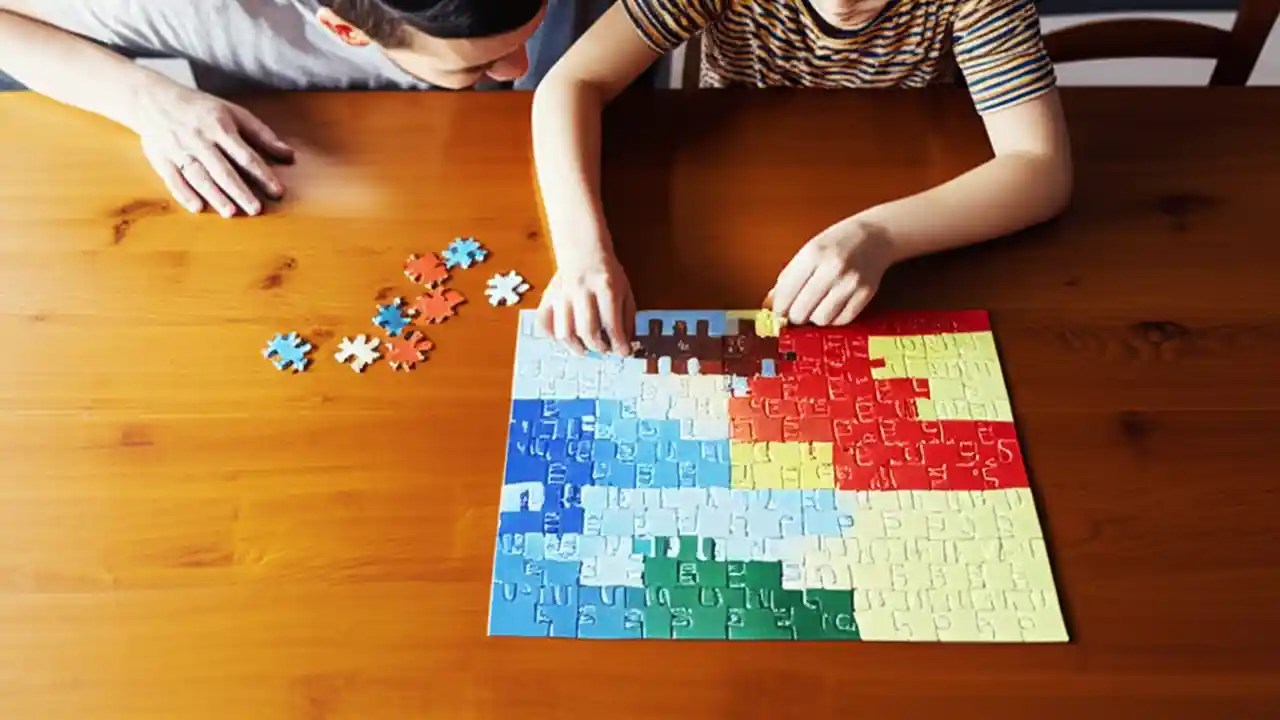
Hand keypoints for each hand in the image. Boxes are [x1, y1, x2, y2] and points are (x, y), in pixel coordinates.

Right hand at [132, 80, 293, 217]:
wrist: (152, 100)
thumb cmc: (201, 109)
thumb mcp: (233, 112)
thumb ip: (261, 134)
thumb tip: (288, 154)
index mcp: (219, 126)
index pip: (244, 154)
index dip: (262, 174)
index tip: (277, 191)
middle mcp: (199, 139)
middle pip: (222, 169)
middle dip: (239, 190)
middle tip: (255, 209)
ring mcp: (178, 150)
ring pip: (198, 176)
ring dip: (214, 195)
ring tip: (231, 212)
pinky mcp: (161, 159)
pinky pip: (172, 179)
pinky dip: (184, 194)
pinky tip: (197, 208)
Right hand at [537, 251, 634, 355]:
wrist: (583, 251)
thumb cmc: (607, 273)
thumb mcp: (625, 291)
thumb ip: (627, 318)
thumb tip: (624, 346)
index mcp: (606, 287)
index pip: (612, 324)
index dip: (619, 344)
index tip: (623, 353)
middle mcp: (582, 291)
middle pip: (587, 331)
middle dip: (598, 347)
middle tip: (604, 350)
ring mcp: (562, 295)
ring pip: (564, 332)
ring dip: (576, 347)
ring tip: (585, 349)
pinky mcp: (548, 297)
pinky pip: (544, 323)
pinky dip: (552, 336)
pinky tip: (565, 337)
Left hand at [767, 217, 896, 325]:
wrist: (876, 236)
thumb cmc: (838, 243)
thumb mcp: (809, 251)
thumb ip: (789, 277)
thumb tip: (771, 304)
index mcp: (812, 254)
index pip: (786, 294)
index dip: (778, 309)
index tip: (778, 313)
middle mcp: (832, 268)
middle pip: (801, 311)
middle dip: (795, 316)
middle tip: (797, 311)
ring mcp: (850, 282)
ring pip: (821, 319)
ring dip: (815, 317)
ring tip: (817, 306)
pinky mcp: (865, 294)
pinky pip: (841, 320)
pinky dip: (833, 318)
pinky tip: (833, 306)